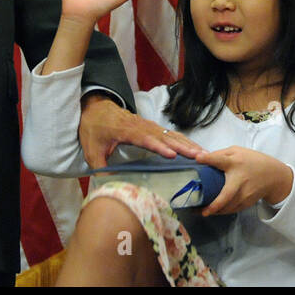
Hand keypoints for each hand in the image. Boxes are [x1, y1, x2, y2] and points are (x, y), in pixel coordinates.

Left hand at [77, 94, 203, 168]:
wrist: (96, 107)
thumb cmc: (94, 128)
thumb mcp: (91, 150)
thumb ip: (100, 168)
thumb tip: (109, 186)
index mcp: (126, 131)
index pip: (145, 139)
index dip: (159, 147)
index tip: (172, 155)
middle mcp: (141, 126)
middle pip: (164, 136)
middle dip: (182, 146)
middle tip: (199, 156)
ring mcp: (148, 125)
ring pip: (170, 134)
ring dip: (187, 143)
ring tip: (203, 153)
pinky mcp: (151, 126)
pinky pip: (169, 133)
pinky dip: (183, 140)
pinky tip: (193, 148)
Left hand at [196, 146, 293, 216]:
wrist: (274, 176)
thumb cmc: (253, 161)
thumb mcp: (238, 151)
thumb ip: (220, 154)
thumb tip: (199, 156)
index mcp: (235, 163)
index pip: (221, 160)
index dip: (209, 159)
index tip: (198, 158)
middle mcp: (239, 180)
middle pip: (226, 194)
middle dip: (214, 205)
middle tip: (202, 211)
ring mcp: (244, 194)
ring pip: (227, 207)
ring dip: (213, 211)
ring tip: (198, 212)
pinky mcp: (246, 203)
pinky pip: (231, 210)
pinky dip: (220, 212)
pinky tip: (211, 211)